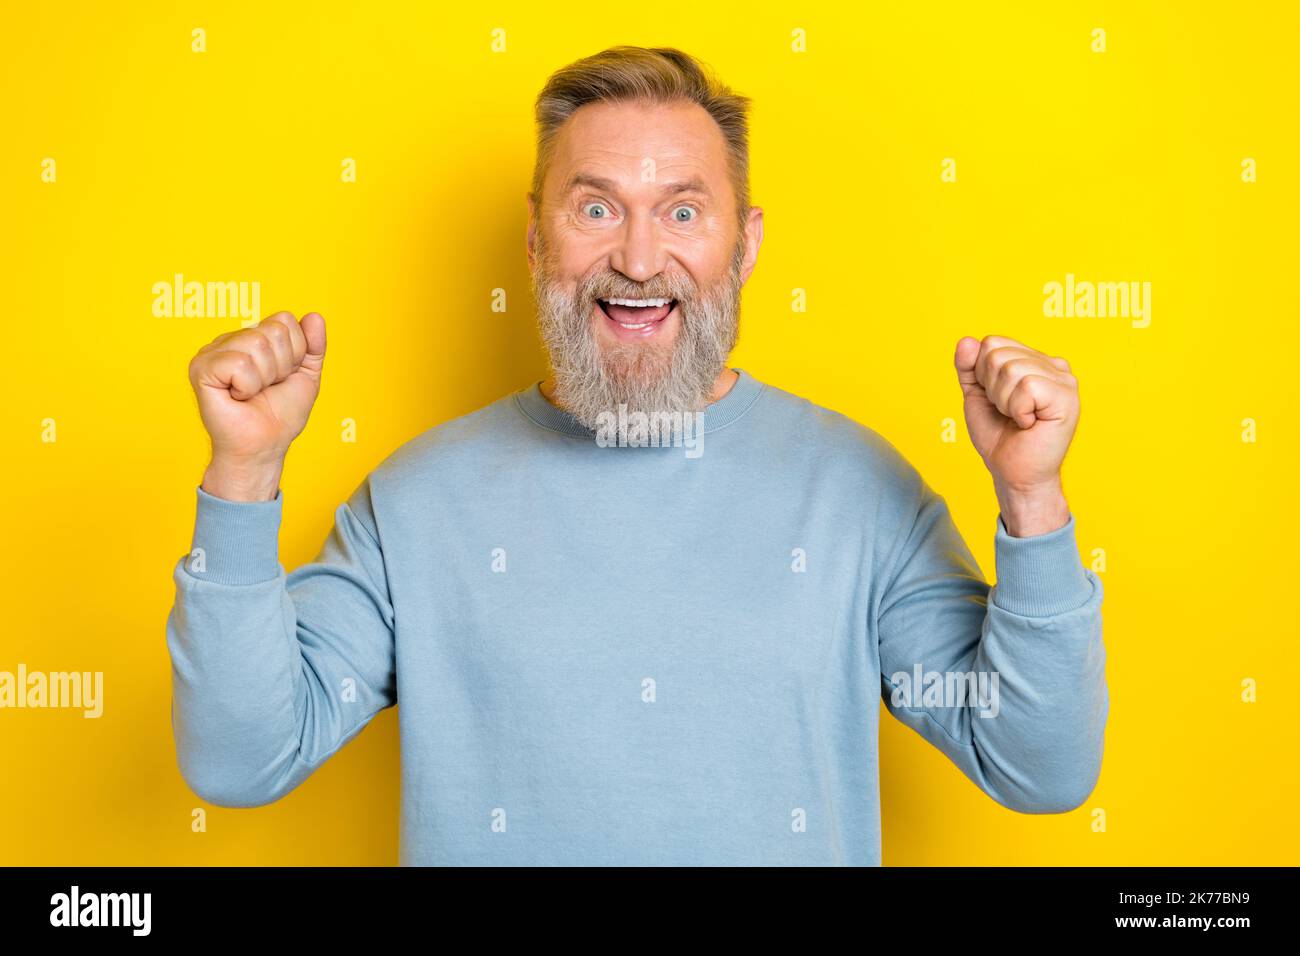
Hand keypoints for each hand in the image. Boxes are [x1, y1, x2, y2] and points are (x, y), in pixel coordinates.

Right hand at [188, 312, 325, 499]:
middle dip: (281, 366)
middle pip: (272, 330)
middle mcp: (229, 340)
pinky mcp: (201, 369)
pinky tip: (238, 397)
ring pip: (256, 343)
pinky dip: (248, 386)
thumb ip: (313, 346)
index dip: (295, 353)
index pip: (284, 320)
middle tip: (267, 388)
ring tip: (252, 393)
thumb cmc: (280, 414)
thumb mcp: (306, 376)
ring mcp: (212, 352)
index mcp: (251, 337)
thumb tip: (315, 316)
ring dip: (265, 377)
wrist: (265, 445)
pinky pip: (239, 363)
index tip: (282, 377)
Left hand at [954, 334, 1077, 533]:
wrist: (1012, 473)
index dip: (981, 374)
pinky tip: (1029, 423)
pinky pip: (1027, 386)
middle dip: (991, 389)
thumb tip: (966, 341)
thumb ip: (969, 367)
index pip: (992, 342)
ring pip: (1011, 369)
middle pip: (997, 354)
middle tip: (1008, 413)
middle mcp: (1054, 365)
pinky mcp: (1067, 398)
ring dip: (1004, 402)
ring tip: (1019, 419)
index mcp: (1035, 360)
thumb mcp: (976, 395)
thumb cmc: (999, 436)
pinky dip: (1017, 410)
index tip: (996, 400)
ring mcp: (1064, 380)